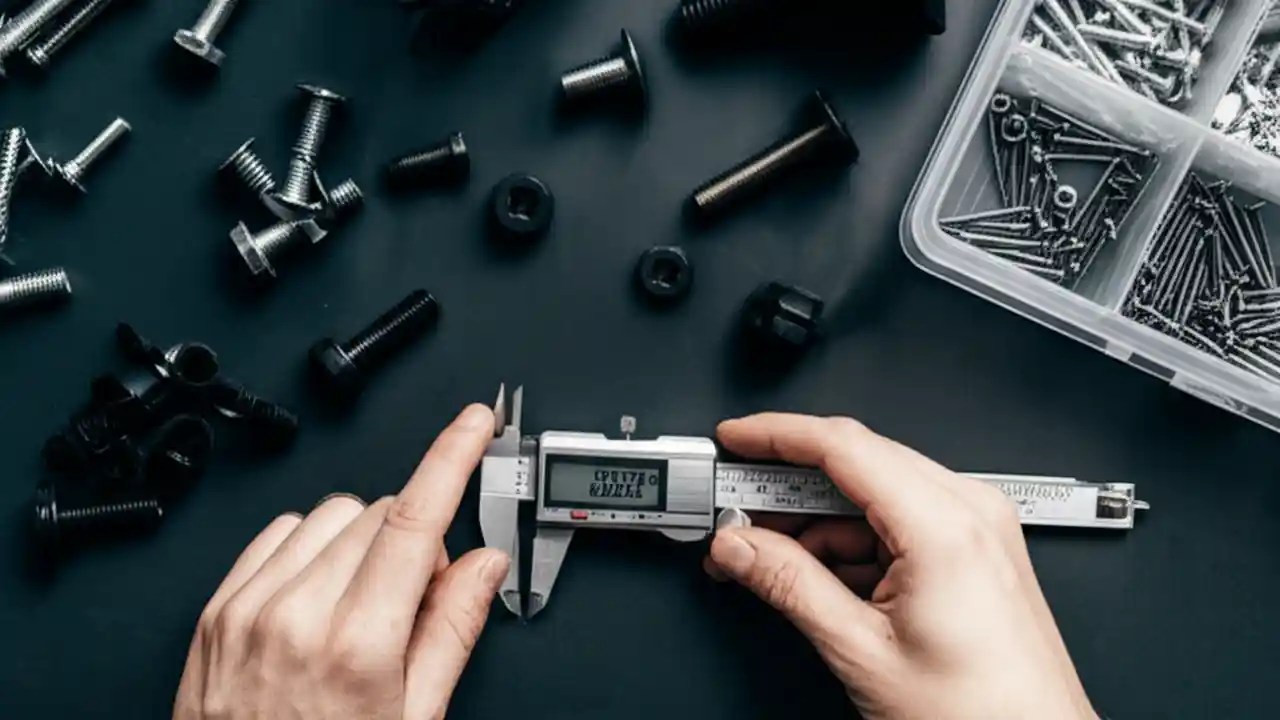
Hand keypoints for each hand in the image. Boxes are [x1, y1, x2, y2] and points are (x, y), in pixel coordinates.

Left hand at [173, 404, 506, 719]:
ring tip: (364, 604)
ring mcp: (249, 609)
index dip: (452, 458)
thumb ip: (452, 630)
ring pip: (331, 515)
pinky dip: (313, 547)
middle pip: (380, 512)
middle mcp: (297, 616)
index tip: (474, 426)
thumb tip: (485, 565)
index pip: (416, 520)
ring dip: (363, 540)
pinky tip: (322, 594)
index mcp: (357, 646)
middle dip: (415, 538)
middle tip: (416, 597)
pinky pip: (279, 532)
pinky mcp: (217, 609)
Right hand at [705, 414, 1096, 719]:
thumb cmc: (980, 715)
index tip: (734, 440)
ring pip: (873, 496)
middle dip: (787, 492)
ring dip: (817, 525)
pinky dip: (852, 545)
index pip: (843, 445)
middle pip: (856, 465)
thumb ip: (790, 586)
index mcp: (944, 525)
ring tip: (770, 565)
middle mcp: (969, 511)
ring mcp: (977, 529)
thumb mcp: (863, 650)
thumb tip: (740, 545)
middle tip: (735, 517)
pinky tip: (819, 581)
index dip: (776, 436)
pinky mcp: (974, 550)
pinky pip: (898, 523)